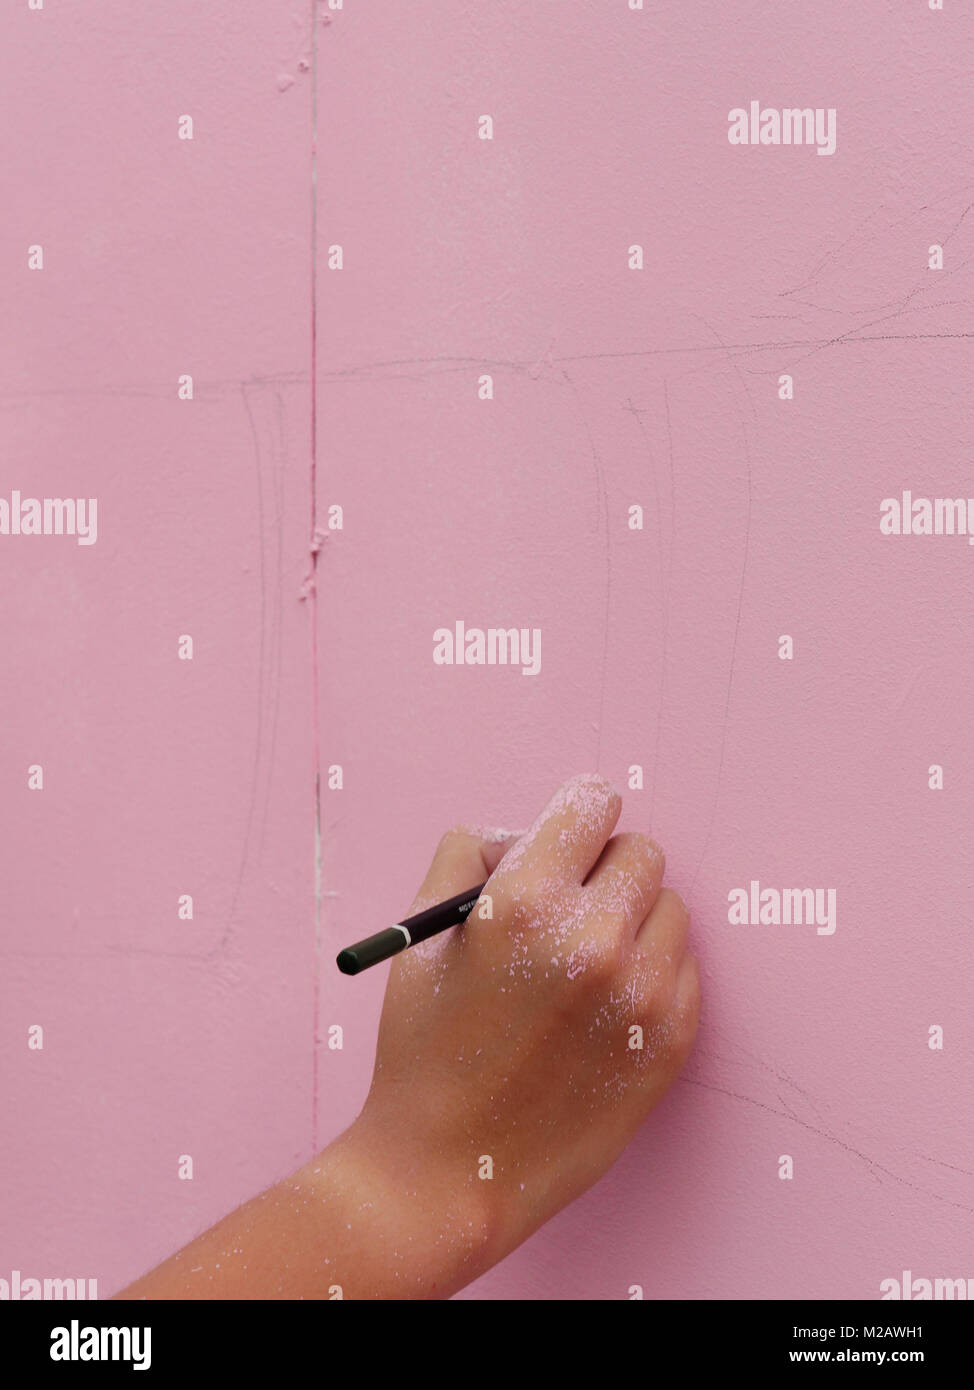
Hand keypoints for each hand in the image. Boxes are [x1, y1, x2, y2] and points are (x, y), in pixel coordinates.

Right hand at [354, 772, 700, 1274]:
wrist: (448, 1171)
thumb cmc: (425, 1047)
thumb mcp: (421, 933)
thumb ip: (472, 853)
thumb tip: (529, 830)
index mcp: (527, 902)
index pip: (593, 802)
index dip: (578, 812)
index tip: (573, 832)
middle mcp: (594, 940)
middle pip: (641, 852)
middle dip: (604, 868)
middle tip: (570, 907)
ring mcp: (641, 995)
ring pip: (670, 907)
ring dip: (633, 920)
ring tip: (584, 964)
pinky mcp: (671, 1041)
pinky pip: (684, 966)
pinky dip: (651, 971)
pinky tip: (604, 1005)